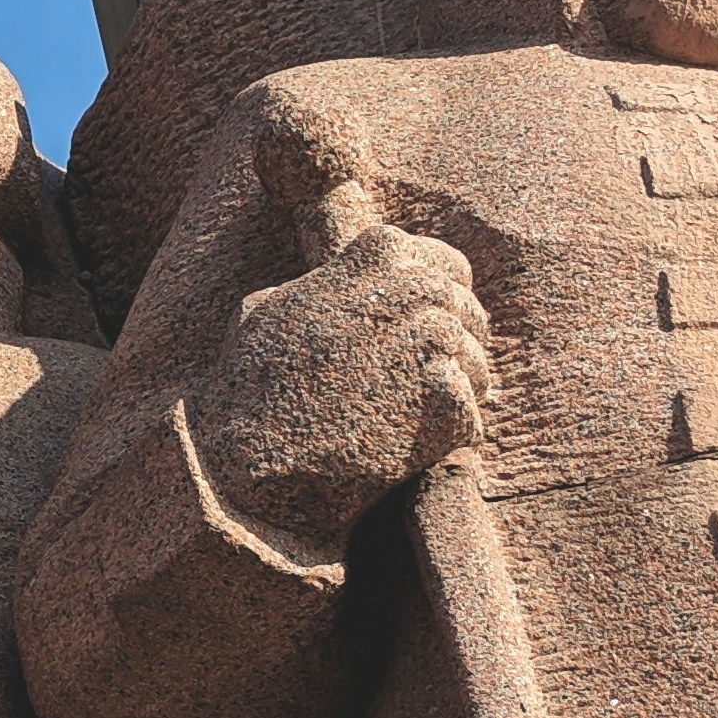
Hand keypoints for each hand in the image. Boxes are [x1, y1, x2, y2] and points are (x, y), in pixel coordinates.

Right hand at [193, 215, 493, 537]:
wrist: (251, 463)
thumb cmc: (244, 393)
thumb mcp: (259, 318)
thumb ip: (301, 290)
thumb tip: (314, 284)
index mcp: (354, 274)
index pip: (425, 254)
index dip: (443, 274)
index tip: (445, 295)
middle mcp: (393, 304)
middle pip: (455, 299)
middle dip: (467, 323)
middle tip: (460, 352)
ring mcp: (417, 357)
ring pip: (472, 352)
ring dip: (473, 374)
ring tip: (461, 394)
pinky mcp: (436, 413)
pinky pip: (471, 406)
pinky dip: (466, 420)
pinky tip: (451, 431)